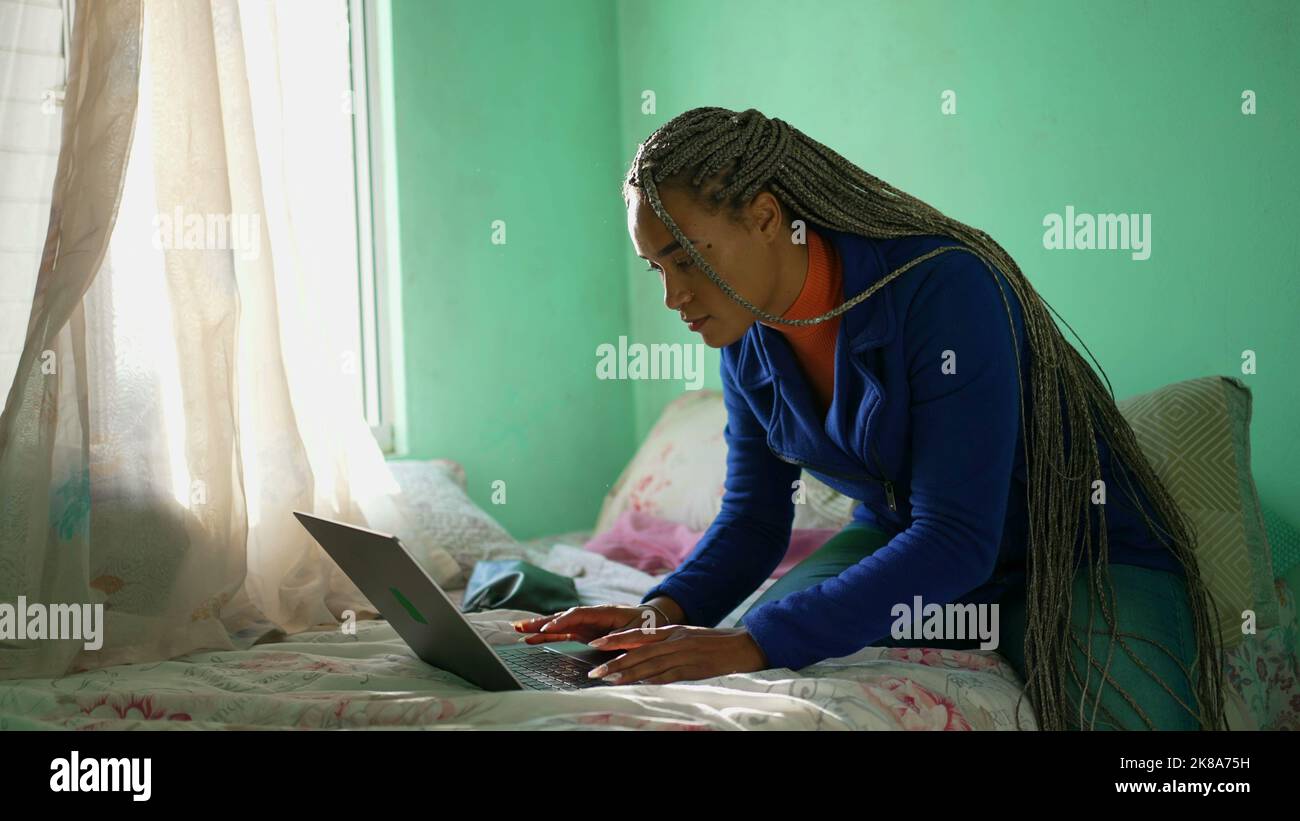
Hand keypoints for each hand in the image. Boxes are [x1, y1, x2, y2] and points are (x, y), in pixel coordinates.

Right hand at [511, 604, 664, 645]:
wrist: (651, 622)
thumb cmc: (646, 626)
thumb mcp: (637, 632)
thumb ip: (618, 636)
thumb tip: (598, 643)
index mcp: (604, 612)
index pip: (579, 614)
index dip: (563, 620)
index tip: (549, 627)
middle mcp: (590, 615)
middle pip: (563, 616)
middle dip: (542, 621)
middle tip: (521, 626)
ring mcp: (585, 623)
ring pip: (558, 624)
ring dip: (539, 627)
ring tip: (518, 630)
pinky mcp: (583, 632)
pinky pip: (562, 633)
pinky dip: (547, 636)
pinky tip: (531, 640)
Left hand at [582, 625, 768, 684]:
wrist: (745, 646)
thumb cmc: (716, 643)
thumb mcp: (688, 636)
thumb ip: (667, 642)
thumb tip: (644, 650)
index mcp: (673, 630)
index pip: (638, 634)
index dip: (616, 639)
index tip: (595, 643)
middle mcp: (675, 640)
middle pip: (639, 651)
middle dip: (614, 661)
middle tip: (594, 671)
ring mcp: (684, 654)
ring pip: (649, 663)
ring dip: (627, 672)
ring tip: (608, 680)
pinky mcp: (694, 669)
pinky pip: (668, 675)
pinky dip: (650, 680)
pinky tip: (636, 685)